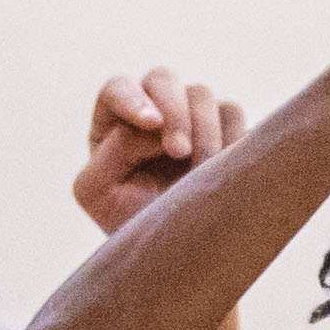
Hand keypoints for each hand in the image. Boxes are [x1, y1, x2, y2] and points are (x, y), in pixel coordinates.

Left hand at [74, 69, 245, 231]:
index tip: (151, 123)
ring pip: (200, 94)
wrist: (173, 251)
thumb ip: (114, 150)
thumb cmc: (128, 223)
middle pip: (162, 79)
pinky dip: (229, 137)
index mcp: (112, 123)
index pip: (117, 89)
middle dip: (174, 112)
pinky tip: (220, 168)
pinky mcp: (222, 126)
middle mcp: (150, 110)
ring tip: (200, 174)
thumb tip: (156, 123)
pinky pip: (231, 112)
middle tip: (180, 152)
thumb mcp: (98, 191)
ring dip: (203, 132)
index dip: (133, 99)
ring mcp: (188, 115)